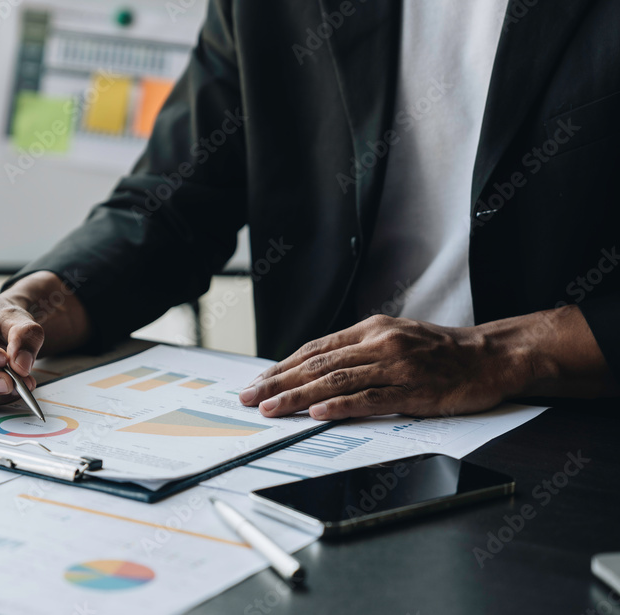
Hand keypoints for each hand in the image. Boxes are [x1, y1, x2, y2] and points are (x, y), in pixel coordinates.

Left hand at [238, 315, 523, 420]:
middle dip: (278, 382)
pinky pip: (369, 399)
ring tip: (271, 408)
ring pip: (336, 381)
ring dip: (298, 396)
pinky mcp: (413, 390)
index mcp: (371, 330)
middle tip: (250, 397)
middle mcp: (379, 344)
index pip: (315, 349)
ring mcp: (395, 366)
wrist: (491, 356)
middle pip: (318, 364)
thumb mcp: (395, 339)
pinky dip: (340, 406)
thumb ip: (358, 352)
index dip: (283, 366)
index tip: (258, 382)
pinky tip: (316, 412)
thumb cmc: (441, 352)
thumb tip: (316, 370)